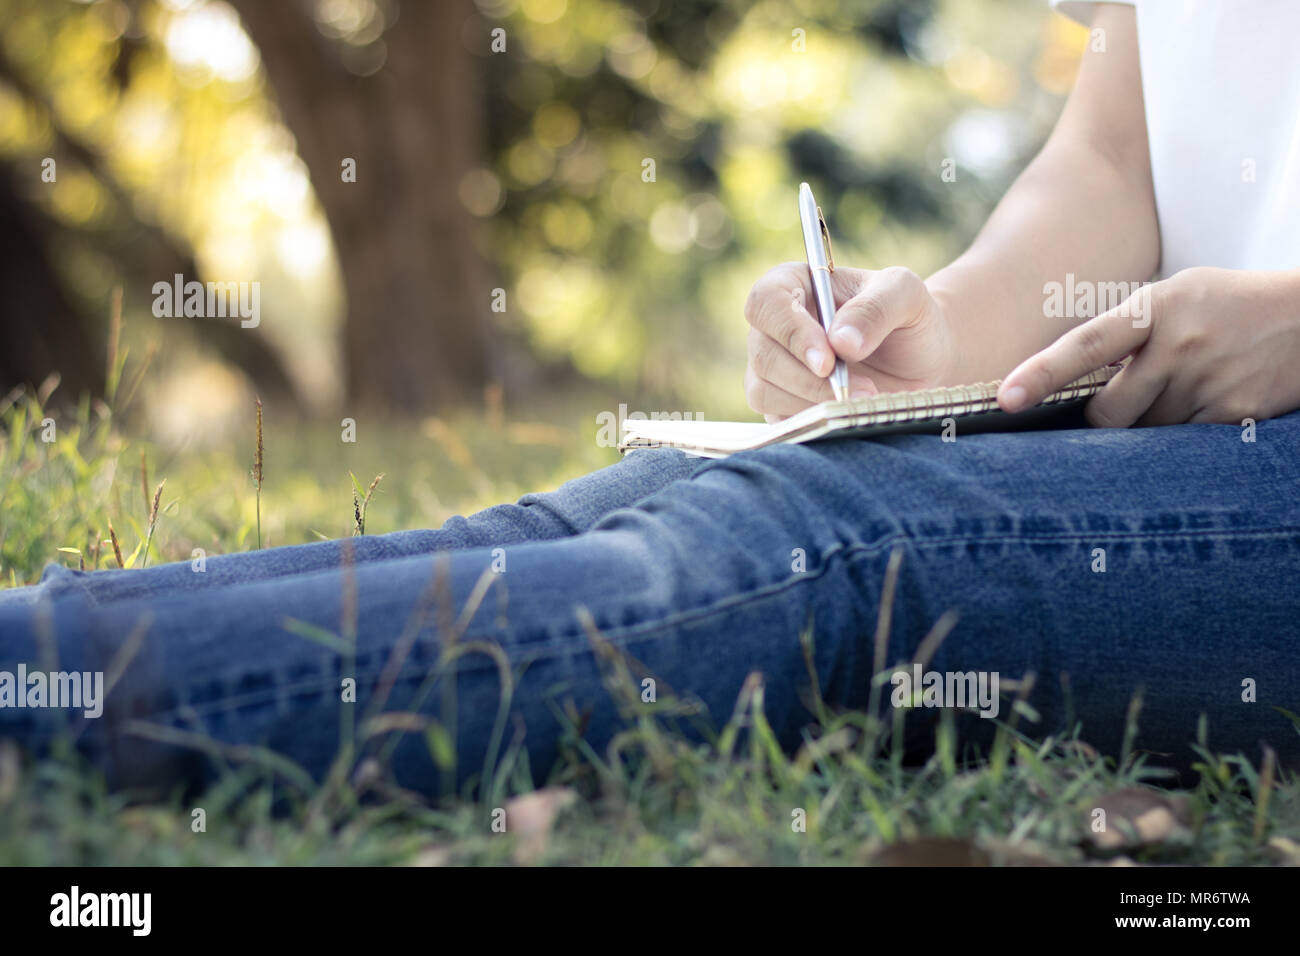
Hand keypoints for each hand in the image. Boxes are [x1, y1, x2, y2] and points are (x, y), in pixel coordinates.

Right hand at [743, 263, 958, 420]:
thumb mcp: (906, 296)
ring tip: (861, 401)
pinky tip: (845, 414)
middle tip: (861, 388)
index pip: (766, 301)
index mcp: (796, 285)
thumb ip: (876, 308)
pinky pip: (778, 419)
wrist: (920, 365)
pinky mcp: (780, 405)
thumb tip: (839, 341)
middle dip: (809, 378)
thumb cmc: (908, 320)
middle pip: (763, 352)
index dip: (790, 332)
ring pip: (763, 390)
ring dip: (813, 402)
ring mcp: (773, 368)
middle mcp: (775, 327)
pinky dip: (812, 421)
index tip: (827, 360)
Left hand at [997, 266, 1299, 426]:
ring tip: (1186, 389)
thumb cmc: (1227, 307)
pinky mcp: (1233, 414)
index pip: (1086, 345)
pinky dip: (1181, 438)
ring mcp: (1208, 381)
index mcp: (1157, 306)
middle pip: (1108, 412)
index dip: (1042, 374)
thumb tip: (1068, 385)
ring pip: (1145, 434)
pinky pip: (1181, 447)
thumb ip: (1125, 334)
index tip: (1005, 400)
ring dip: (1151, 425)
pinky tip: (1206, 403)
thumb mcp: (1176, 297)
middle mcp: (1180, 344)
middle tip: (1131, 398)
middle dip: (1106, 417)